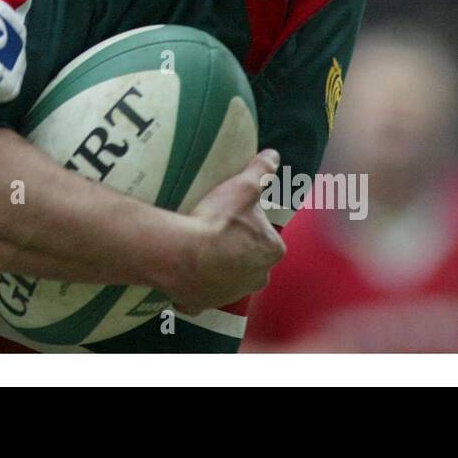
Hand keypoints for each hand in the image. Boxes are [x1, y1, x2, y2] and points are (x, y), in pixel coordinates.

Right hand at [169, 149, 285, 313]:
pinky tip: (184, 272)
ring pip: (228, 279)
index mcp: (272, 250)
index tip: (235, 216)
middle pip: (250, 260)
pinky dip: (194, 287)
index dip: (252, 225)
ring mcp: (230, 294)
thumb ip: (261, 170)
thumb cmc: (219, 221)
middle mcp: (258, 278)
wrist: (184, 254)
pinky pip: (200, 294)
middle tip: (216, 231)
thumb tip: (274, 154)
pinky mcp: (203, 303)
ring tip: (199, 247)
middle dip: (237, 250)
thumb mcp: (243, 187)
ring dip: (218, 268)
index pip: (268, 236)